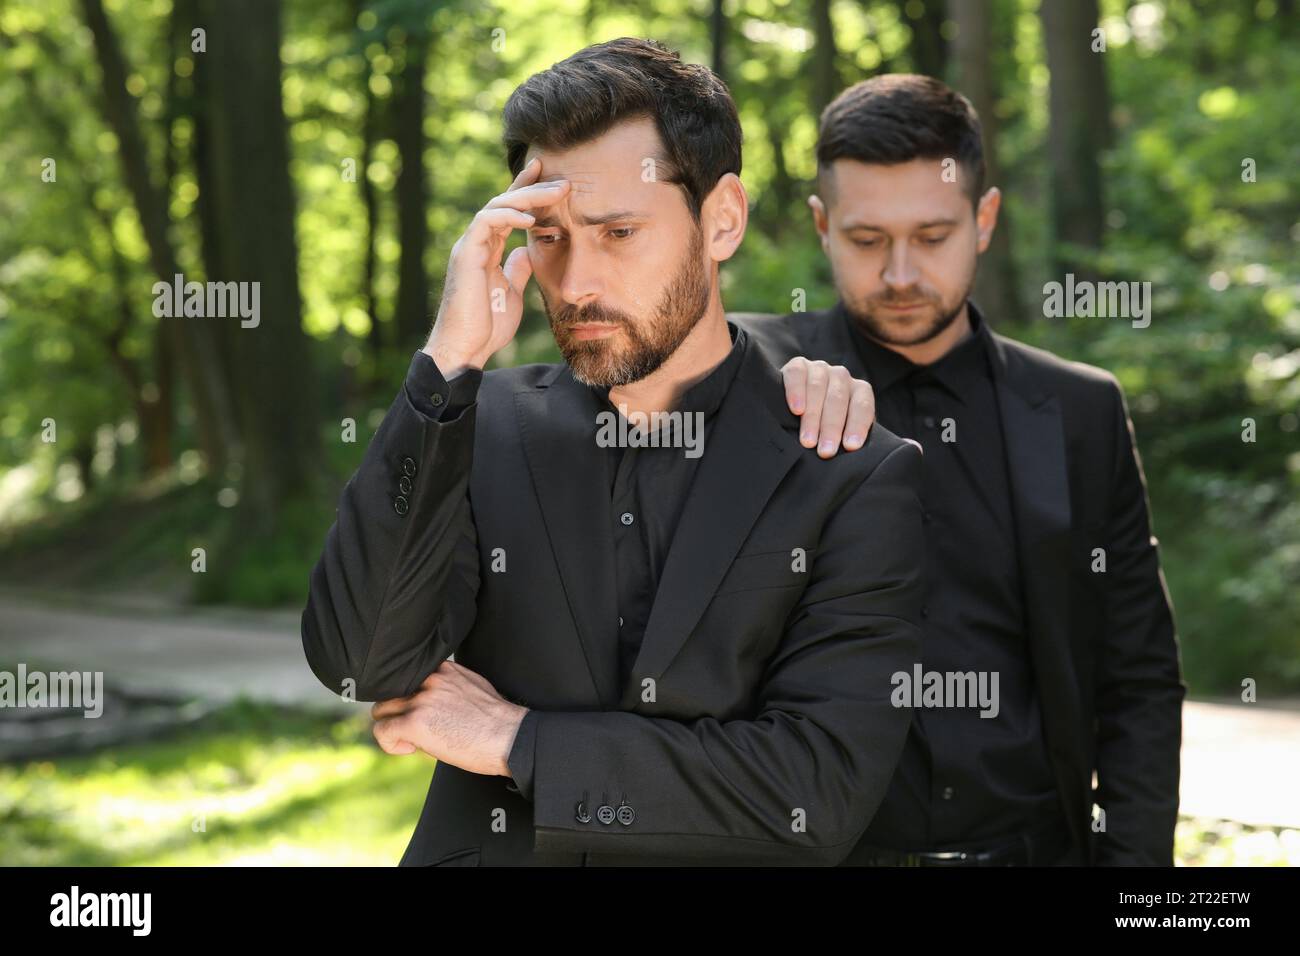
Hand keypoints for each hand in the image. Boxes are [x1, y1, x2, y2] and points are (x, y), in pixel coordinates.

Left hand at [370, 661, 528, 777]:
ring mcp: (421, 700)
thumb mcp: (473, 687)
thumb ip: (447, 687)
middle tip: (417, 731)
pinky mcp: (415, 723)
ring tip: (414, 740)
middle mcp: (429, 679)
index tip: (422, 714)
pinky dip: (390, 744)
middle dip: (398, 713)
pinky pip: (382, 731)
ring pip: (381, 711)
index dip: (409, 699)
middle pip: (390, 693)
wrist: (510, 737)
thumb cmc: (497, 721)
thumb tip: (432, 701)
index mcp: (443, 669)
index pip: (406, 678)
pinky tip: (410, 749)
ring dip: (393, 727)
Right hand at [424, 157, 571, 376]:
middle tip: (563, 181)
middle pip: (504, 203)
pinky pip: (486, 222)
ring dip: (527, 197)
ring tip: (555, 193)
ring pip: (496, 206)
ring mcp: (469, 246)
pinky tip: (531, 219)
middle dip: (533, 188)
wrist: (467, 348)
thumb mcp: (512, 293)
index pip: (509, 213)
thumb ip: (517, 269)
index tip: (553, 180)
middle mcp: (476, 243)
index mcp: (487, 250)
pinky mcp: (466, 254)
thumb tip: (526, 252)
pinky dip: (509, 216)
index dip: (528, 193)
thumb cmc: (487, 325)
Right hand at [780, 358, 875, 457]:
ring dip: (812, 416)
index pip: (862, 406)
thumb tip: (850, 455)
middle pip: (838, 399)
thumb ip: (848, 438)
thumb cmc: (823, 425)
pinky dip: (796, 391)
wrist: (795, 405)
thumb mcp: (841, 431)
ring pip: (818, 388)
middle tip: (825, 451)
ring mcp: (820, 368)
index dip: (857, 425)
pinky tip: (796, 409)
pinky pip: (797, 375)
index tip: (850, 446)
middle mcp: (841, 376)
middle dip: (832, 427)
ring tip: (807, 440)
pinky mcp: (798, 365)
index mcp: (859, 390)